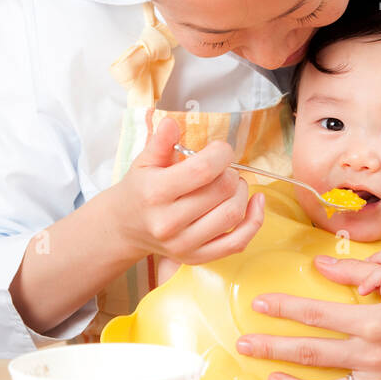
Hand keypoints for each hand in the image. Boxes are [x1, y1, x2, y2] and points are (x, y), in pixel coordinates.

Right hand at [112, 115, 264, 264]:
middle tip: (223, 168)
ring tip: (231, 183)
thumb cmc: (140, 190)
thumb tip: (170, 122)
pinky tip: (255, 201)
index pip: (203, 170)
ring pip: (233, 214)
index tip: (220, 149)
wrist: (125, 228)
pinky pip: (238, 242)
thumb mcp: (144, 162)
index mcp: (155, 193)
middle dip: (230, 172)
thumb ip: (160, 142)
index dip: (221, 154)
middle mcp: (169, 222)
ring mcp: (184, 244)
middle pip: (222, 190)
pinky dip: (254, 220)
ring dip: (241, 192)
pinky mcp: (197, 257)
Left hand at [238, 254, 380, 379]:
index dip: (286, 309)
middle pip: (313, 352)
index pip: (318, 317)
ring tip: (262, 373)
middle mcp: (376, 356)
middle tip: (243, 340)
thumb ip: (360, 275)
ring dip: (292, 376)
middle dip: (274, 346)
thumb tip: (322, 265)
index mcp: (376, 325)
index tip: (259, 304)